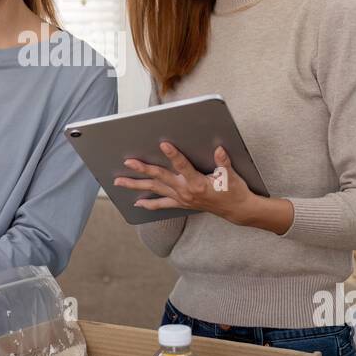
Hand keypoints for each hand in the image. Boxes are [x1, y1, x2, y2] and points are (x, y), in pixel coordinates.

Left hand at [114, 142, 258, 224]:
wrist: (236, 210)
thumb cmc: (234, 190)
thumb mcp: (232, 176)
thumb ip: (223, 163)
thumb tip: (219, 149)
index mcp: (198, 183)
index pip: (183, 166)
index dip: (174, 155)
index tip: (164, 145)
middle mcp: (186, 191)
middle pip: (161, 178)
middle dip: (143, 169)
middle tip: (128, 162)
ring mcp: (182, 198)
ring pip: (155, 190)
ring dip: (136, 185)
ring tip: (119, 181)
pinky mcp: (182, 203)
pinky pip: (162, 204)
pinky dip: (149, 204)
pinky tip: (137, 203)